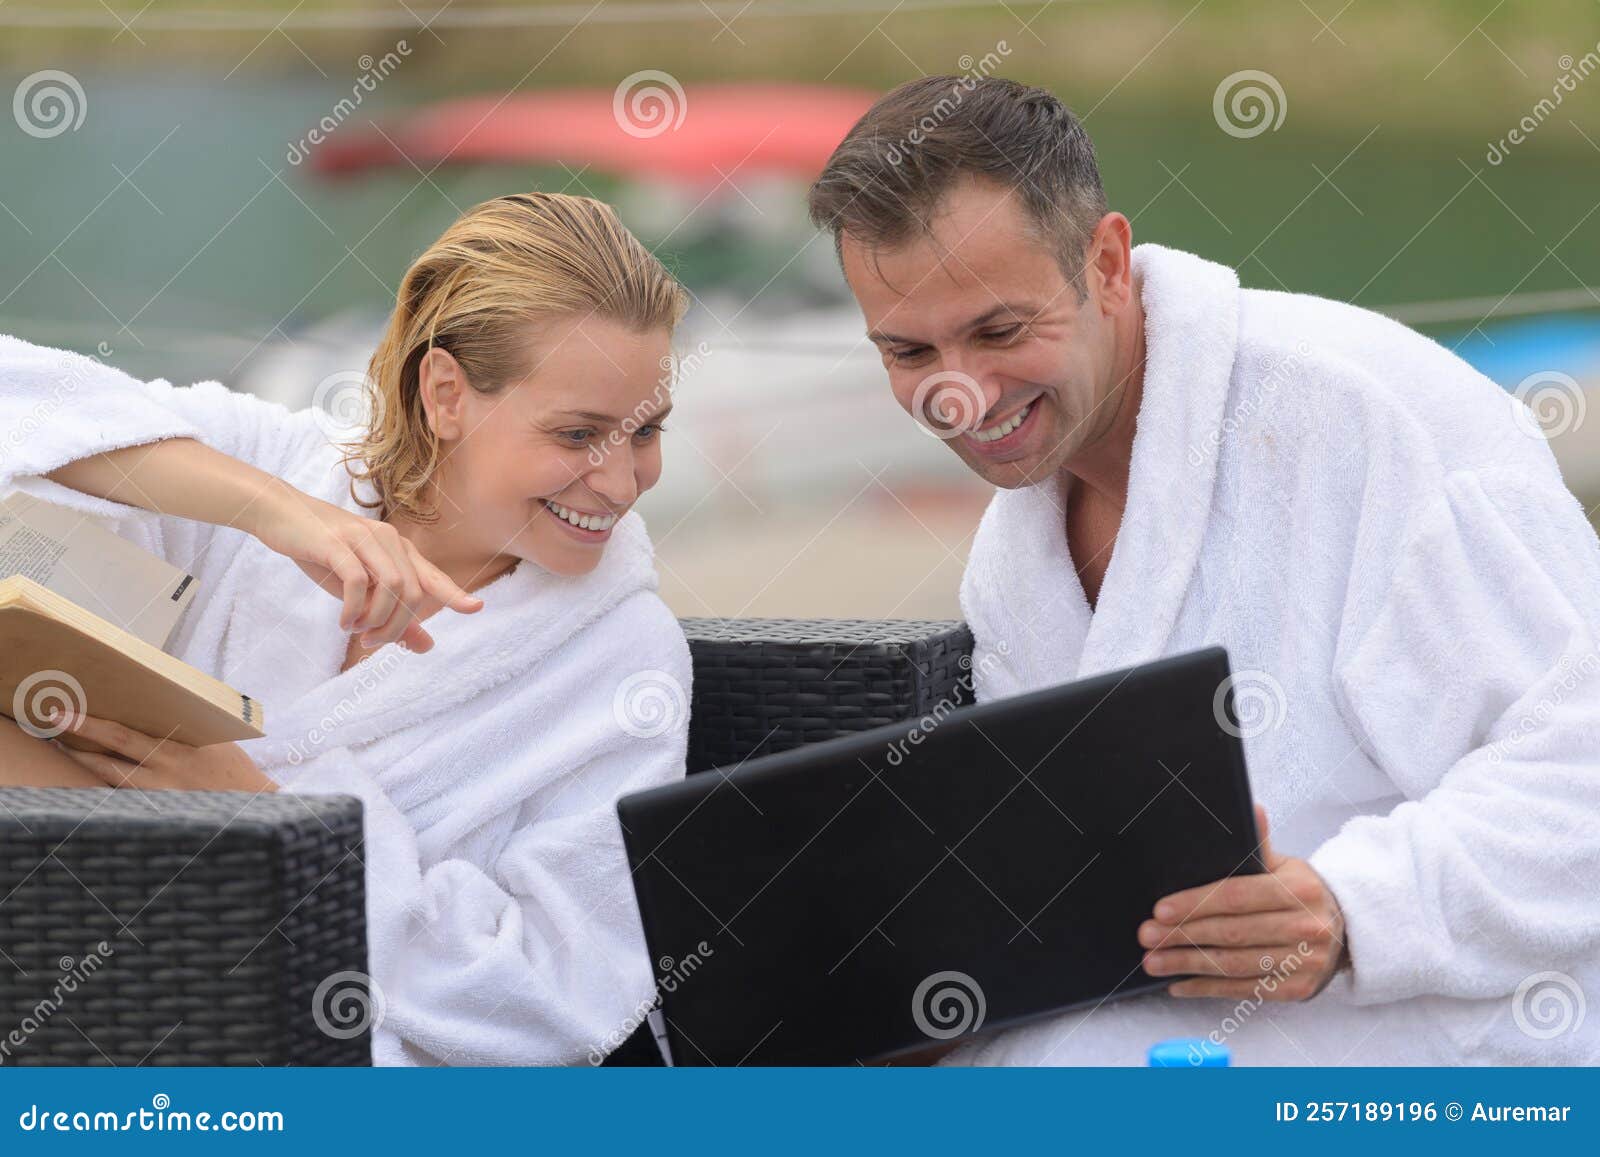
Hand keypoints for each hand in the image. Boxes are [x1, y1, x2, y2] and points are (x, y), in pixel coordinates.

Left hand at [51, 710, 278, 793]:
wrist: (253, 805)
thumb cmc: (233, 766)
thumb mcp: (215, 734)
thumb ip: (184, 721)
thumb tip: (161, 693)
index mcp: (176, 749)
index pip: (122, 736)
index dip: (89, 725)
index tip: (62, 713)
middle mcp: (163, 774)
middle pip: (107, 759)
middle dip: (75, 742)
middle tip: (50, 725)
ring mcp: (157, 797)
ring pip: (109, 780)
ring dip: (83, 764)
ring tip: (61, 746)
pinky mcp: (157, 811)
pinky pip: (124, 796)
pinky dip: (104, 783)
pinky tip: (89, 773)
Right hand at [248, 479, 482, 651]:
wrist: (280, 514)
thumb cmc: (323, 552)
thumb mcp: (359, 588)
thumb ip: (391, 615)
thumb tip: (426, 646)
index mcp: (398, 549)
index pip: (432, 576)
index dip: (454, 594)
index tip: (476, 608)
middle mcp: (388, 540)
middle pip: (413, 593)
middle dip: (396, 626)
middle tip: (371, 643)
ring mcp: (364, 538)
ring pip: (392, 587)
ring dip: (377, 620)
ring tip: (357, 632)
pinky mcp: (337, 542)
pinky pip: (358, 582)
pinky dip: (354, 609)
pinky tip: (344, 622)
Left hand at [1139, 805, 1347, 1000]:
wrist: (1345, 931)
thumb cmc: (1301, 894)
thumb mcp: (1285, 867)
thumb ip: (1260, 845)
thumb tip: (1252, 808)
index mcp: (1299, 891)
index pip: (1236, 897)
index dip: (1195, 904)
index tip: (1160, 910)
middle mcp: (1306, 928)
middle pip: (1231, 933)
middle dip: (1182, 935)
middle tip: (1147, 936)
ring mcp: (1304, 963)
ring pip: (1233, 965)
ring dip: (1187, 964)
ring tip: (1153, 961)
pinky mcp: (1297, 989)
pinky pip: (1243, 989)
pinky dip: (1207, 988)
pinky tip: (1178, 983)